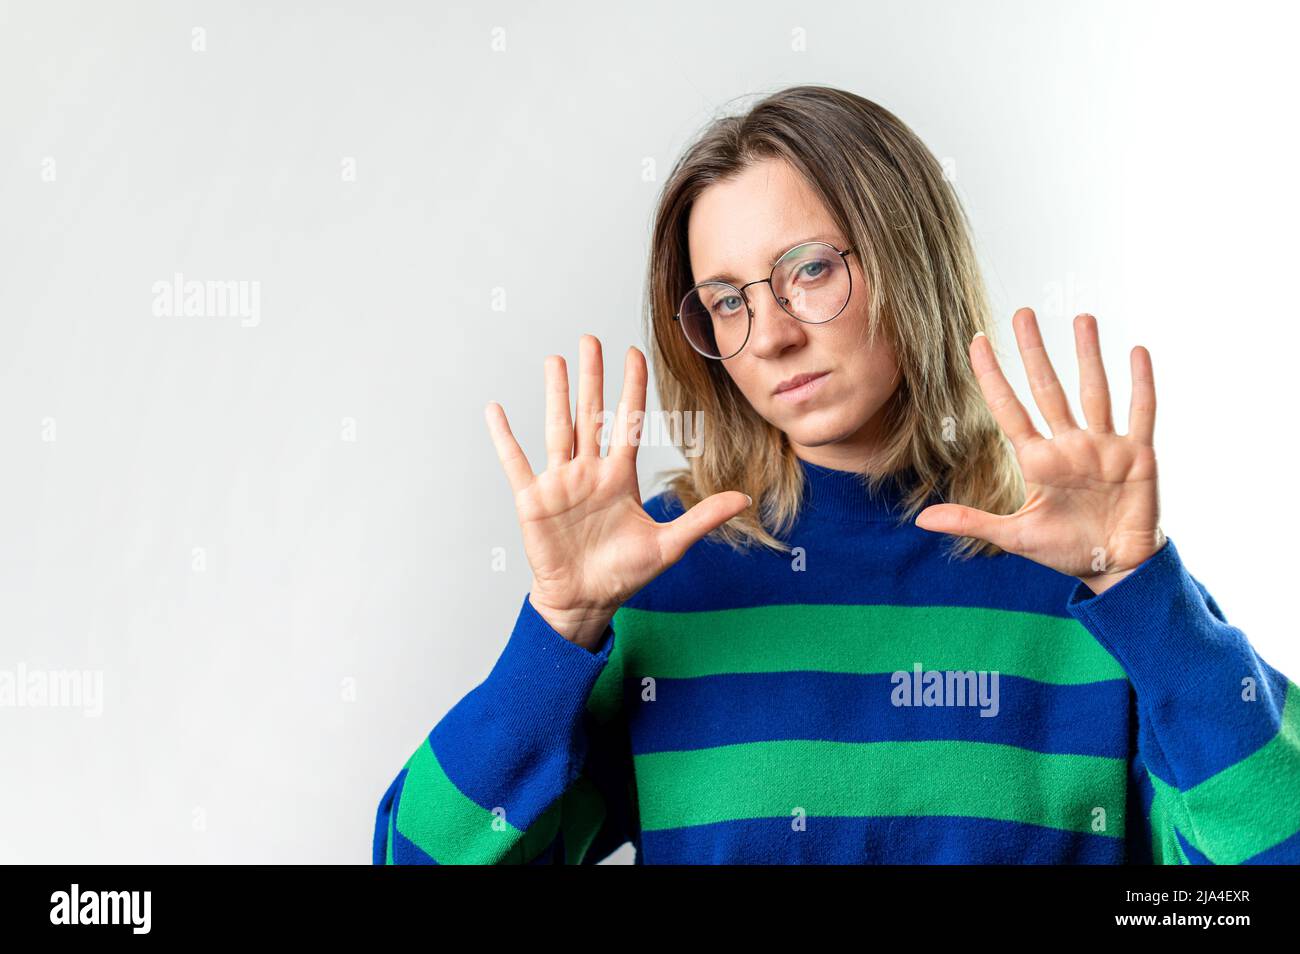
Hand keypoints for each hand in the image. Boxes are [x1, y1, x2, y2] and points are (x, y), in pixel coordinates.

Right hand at [484, 335, 750, 648]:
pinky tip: (496, 411)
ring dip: (555, 394)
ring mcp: (560, 483)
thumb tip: (744, 499)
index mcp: (619, 477)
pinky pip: (516, 462)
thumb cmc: (623, 575)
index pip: (628, 422)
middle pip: (590, 414)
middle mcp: (589, 472)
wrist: (585, 601)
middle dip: (591, 377)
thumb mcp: (669, 545)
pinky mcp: (533, 499)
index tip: (634, 354)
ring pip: (557, 428)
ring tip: (554, 360)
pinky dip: (504, 437)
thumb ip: (703, 518)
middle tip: (591, 339)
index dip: (632, 388)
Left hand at [914, 309, 1164, 595]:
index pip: (1009, 408)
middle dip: (1034, 351)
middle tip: (1022, 313)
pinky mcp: (1138, 455)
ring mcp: (1104, 446)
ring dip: (1088, 355)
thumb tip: (921, 520)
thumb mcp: (1014, 536)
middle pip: (1048, 388)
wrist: (1114, 567)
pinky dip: (1141, 383)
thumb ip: (971, 522)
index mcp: (1038, 459)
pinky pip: (1141, 412)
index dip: (992, 376)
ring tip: (1081, 318)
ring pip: (1094, 390)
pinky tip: (1136, 351)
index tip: (977, 341)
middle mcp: (1069, 444)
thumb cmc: (1065, 550)